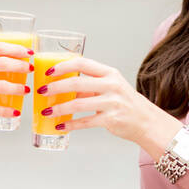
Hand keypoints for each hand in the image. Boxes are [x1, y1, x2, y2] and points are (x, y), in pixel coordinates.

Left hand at [35, 56, 181, 154]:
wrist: (146, 121)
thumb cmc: (125, 102)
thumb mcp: (110, 87)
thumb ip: (89, 84)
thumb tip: (62, 85)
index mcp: (109, 73)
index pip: (82, 62)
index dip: (63, 66)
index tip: (48, 71)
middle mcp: (111, 85)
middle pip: (77, 82)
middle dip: (55, 87)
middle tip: (42, 91)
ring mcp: (112, 102)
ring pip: (79, 103)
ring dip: (59, 108)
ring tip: (47, 111)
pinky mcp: (111, 119)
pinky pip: (85, 122)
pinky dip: (71, 125)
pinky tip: (60, 126)